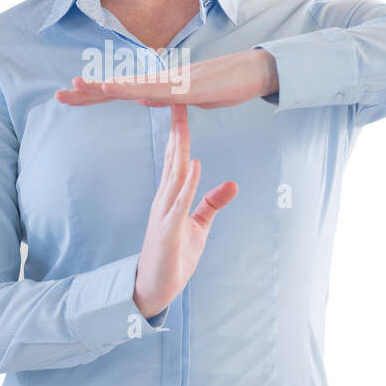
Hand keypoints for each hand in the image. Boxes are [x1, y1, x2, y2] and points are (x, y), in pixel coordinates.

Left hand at [55, 48, 277, 109]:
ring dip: (104, 87)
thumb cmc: (228, 84)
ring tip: (77, 85)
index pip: (123, 91)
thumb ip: (167, 99)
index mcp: (162, 87)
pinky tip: (115, 88)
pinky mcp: (187, 88)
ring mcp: (174, 82)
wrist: (257, 70)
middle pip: (119, 87)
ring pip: (132, 86)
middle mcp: (163, 81)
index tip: (71, 94)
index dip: (96, 93)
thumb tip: (144, 100)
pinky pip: (156, 91)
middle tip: (58, 93)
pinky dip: (133, 89)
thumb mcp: (192, 98)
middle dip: (88, 91)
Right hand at [132, 104, 237, 318]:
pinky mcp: (168, 230)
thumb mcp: (200, 226)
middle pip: (173, 158)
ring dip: (179, 148)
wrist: (154, 288)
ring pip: (174, 174)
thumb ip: (212, 203)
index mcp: (170, 196)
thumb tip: (231, 183)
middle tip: (179, 97)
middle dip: (176, 128)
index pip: (176, 158)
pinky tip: (194, 164)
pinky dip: (188, 183)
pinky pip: (180, 203)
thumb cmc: (174, 257)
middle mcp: (164, 199)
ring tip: (183, 121)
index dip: (180, 131)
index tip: (183, 106)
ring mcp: (164, 213)